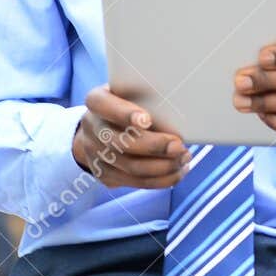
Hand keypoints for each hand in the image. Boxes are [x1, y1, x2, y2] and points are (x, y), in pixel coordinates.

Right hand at [73, 85, 189, 188]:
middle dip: (154, 147)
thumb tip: (180, 115)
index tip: (147, 120)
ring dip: (163, 167)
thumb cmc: (129, 104)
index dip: (124, 114)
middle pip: (120, 143)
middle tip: (179, 146)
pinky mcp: (105, 175)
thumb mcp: (133, 92)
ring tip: (184, 158)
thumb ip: (148, 98)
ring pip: (131, 168)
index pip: (103, 105)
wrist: (101, 128)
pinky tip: (178, 171)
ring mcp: (95, 154)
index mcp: (96, 101)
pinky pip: (136, 182)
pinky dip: (162, 179)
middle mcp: (91, 128)